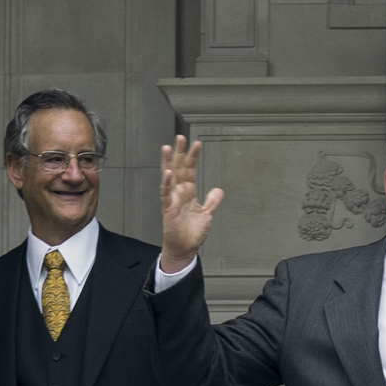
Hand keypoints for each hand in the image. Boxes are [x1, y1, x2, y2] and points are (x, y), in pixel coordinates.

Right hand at [159, 136, 225, 270]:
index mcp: (188, 192)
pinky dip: (167, 183)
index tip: (196, 143)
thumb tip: (218, 189)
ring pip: (169, 177)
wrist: (185, 248)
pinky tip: (168, 173)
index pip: (189, 170)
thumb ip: (212, 201)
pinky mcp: (168, 209)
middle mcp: (179, 193)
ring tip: (167, 148)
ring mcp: (172, 200)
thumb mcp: (207, 214)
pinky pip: (166, 194)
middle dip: (179, 153)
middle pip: (178, 168)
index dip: (192, 157)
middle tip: (180, 137)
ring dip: (168, 163)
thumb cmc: (192, 233)